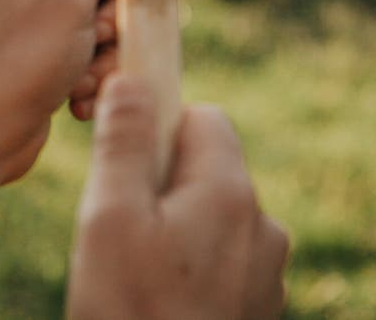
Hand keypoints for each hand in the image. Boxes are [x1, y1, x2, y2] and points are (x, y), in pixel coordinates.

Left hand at [0, 0, 126, 183]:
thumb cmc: (18, 59)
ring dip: (104, 49)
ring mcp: (37, 12)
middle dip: (111, 10)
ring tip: (79, 73)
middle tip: (96, 32)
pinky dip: (92, 72)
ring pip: (103, 13)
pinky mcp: (48, 48)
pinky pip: (91, 47)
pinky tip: (74, 96)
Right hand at [68, 75, 288, 319]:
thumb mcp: (110, 216)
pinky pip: (223, 255)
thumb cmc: (128, 311)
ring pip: (213, 212)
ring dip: (177, 223)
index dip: (160, 128)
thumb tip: (133, 78)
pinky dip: (192, 260)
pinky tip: (160, 296)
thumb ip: (125, 138)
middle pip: (209, 165)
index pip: (204, 116)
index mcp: (232, 193)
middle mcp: (264, 226)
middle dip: (165, 179)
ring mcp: (265, 272)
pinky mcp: (257, 305)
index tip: (127, 163)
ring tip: (138, 269)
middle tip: (123, 226)